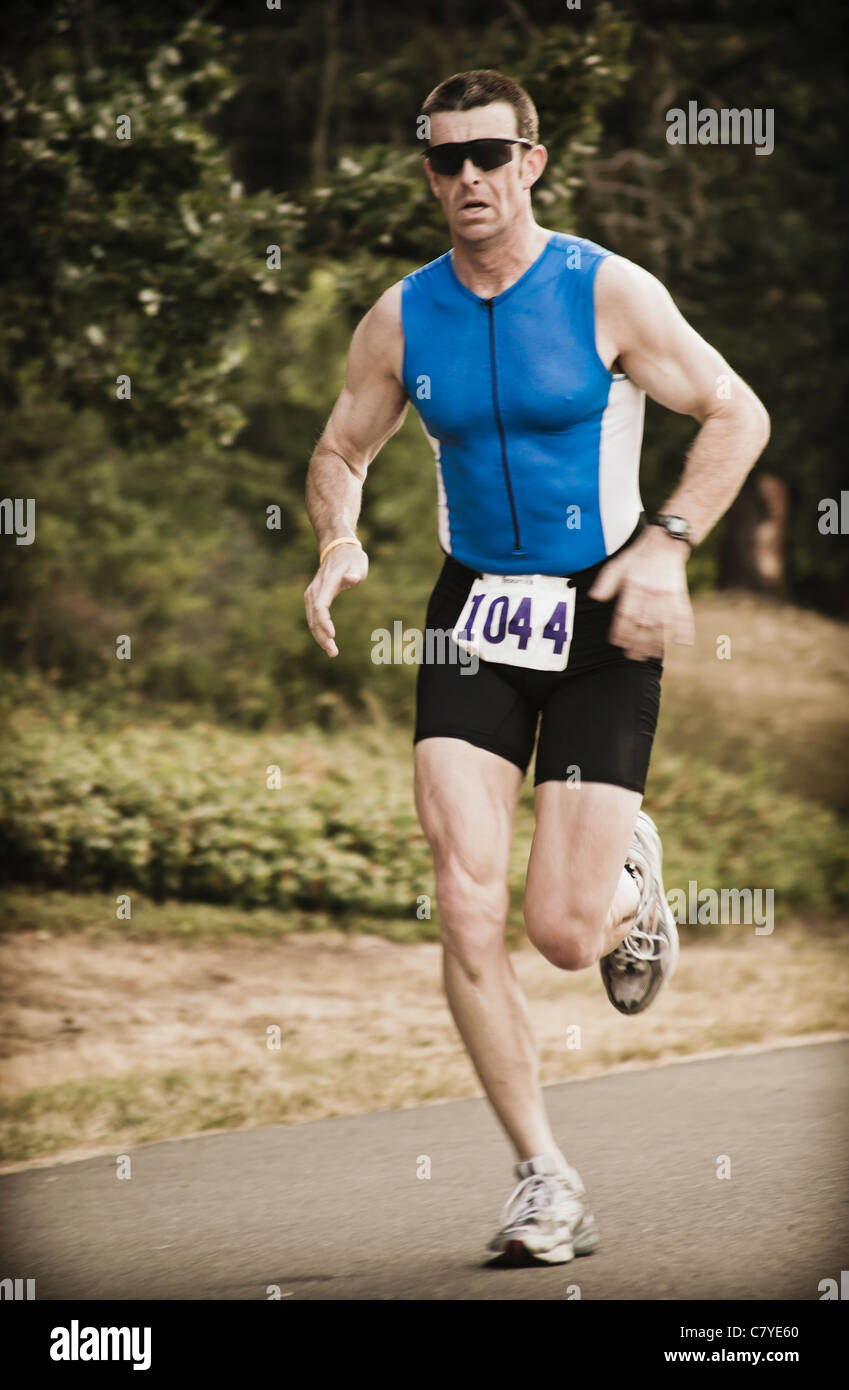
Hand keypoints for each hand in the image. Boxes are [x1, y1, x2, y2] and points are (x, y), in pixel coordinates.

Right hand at [304, 544, 368, 656]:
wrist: (337, 548)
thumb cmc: (351, 558)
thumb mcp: (359, 563)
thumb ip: (355, 573)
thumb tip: (352, 579)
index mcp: (327, 582)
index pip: (321, 605)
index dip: (324, 622)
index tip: (332, 635)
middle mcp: (315, 589)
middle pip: (314, 617)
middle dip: (322, 636)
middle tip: (333, 652)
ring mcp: (312, 594)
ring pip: (311, 619)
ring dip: (319, 636)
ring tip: (332, 651)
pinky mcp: (313, 598)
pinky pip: (313, 617)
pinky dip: (318, 630)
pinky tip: (327, 640)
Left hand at [587, 528, 694, 659]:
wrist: (666, 541)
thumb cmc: (639, 556)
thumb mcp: (618, 564)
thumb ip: (606, 582)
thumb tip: (595, 597)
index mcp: (634, 585)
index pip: (626, 613)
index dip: (621, 630)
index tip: (617, 642)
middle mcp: (651, 591)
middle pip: (644, 623)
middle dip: (638, 642)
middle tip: (633, 656)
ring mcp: (667, 594)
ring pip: (662, 623)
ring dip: (657, 642)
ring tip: (650, 655)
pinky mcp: (680, 594)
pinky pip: (684, 613)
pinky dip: (685, 629)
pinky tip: (683, 643)